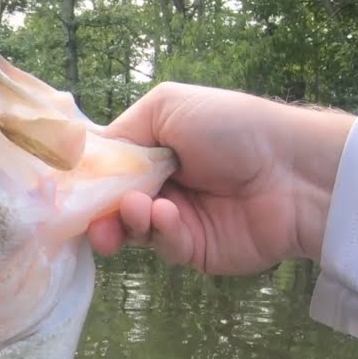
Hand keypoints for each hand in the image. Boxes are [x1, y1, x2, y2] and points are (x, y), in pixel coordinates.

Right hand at [85, 82, 356, 274]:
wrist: (292, 169)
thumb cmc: (233, 127)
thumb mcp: (167, 107)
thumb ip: (123, 133)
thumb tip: (89, 159)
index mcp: (152, 150)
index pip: (106, 170)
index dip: (85, 181)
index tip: (65, 191)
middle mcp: (160, 185)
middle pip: (110, 206)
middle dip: (98, 212)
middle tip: (94, 219)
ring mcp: (176, 220)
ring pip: (131, 231)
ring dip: (128, 221)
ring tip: (139, 209)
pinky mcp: (194, 250)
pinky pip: (163, 246)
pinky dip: (159, 231)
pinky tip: (167, 215)